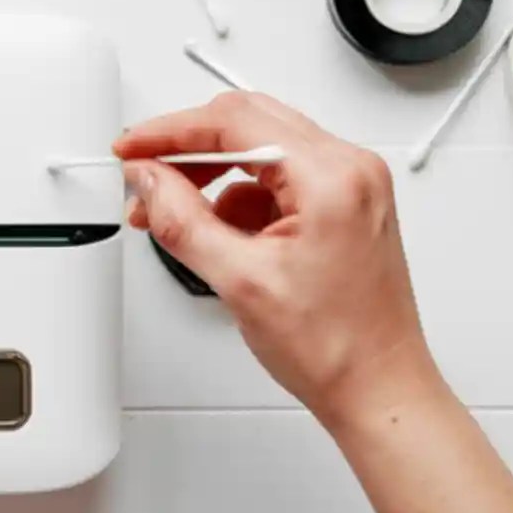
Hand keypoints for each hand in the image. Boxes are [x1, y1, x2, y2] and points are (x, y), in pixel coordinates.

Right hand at [115, 92, 429, 422]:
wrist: (378, 390)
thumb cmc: (336, 348)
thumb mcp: (239, 281)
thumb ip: (182, 220)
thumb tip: (148, 179)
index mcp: (332, 178)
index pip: (234, 122)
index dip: (171, 132)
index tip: (134, 147)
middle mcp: (350, 170)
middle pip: (247, 124)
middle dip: (187, 150)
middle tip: (144, 175)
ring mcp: (351, 186)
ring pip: (259, 151)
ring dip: (211, 179)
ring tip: (175, 218)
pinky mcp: (343, 206)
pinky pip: (276, 180)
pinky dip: (238, 200)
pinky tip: (219, 237)